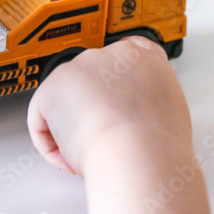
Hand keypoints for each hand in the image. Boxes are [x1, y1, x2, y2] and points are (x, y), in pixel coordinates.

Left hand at [27, 37, 192, 175]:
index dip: (116, 81)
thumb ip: (150, 101)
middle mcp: (112, 55)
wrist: (137, 154)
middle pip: (91, 78)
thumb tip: (138, 113)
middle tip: (101, 139)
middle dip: (92, 108)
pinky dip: (52, 146)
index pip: (127, 54)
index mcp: (146, 58)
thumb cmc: (158, 146)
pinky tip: (71, 158)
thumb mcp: (171, 112)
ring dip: (73, 129)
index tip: (114, 102)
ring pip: (66, 101)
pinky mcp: (52, 87)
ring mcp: (80, 67)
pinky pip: (42, 121)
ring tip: (90, 153)